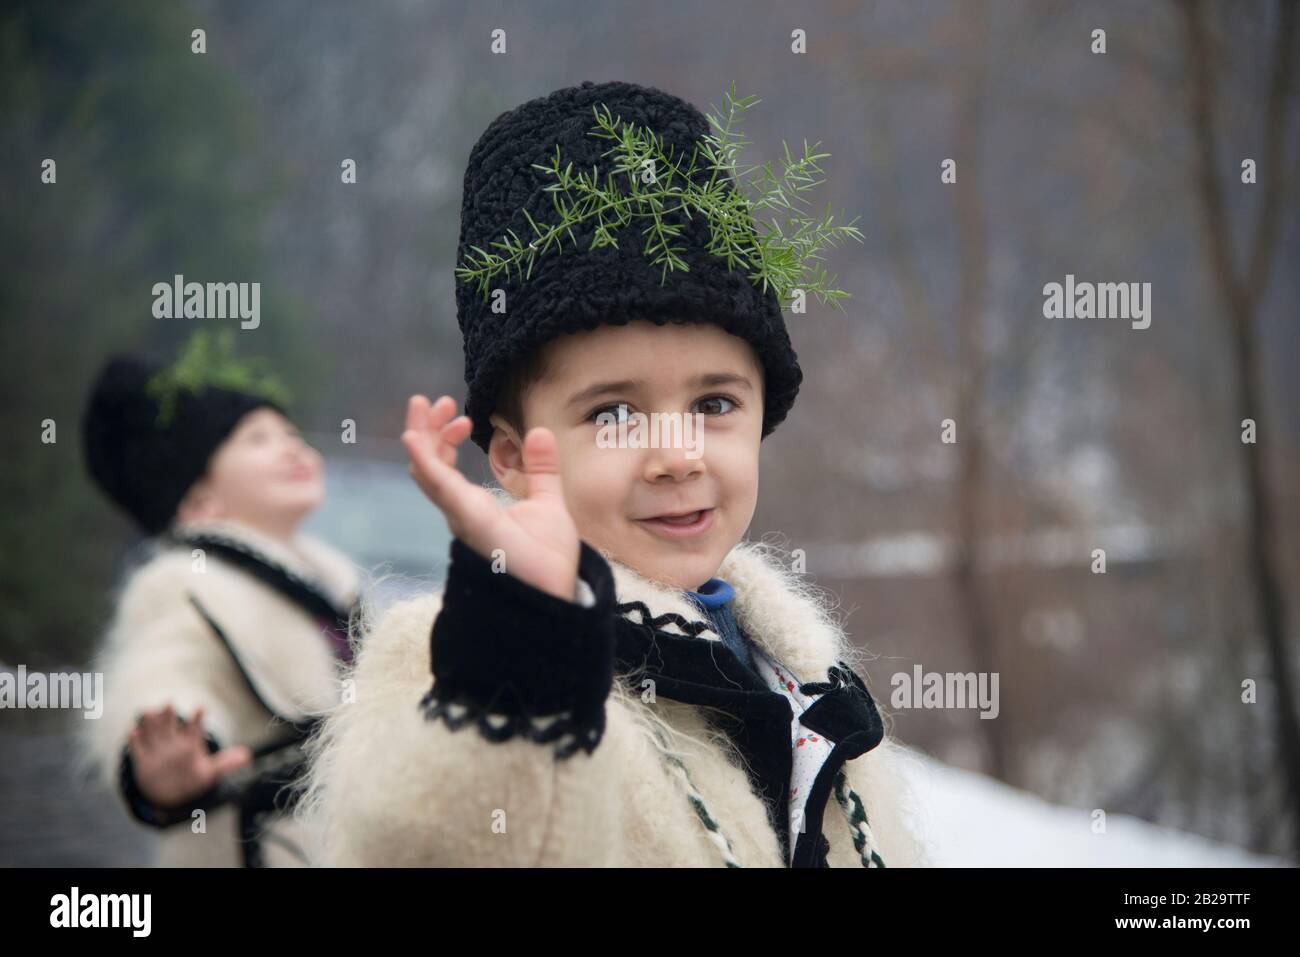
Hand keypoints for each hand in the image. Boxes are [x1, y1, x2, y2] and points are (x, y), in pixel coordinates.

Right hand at [128, 705, 251, 807]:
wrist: (168, 792)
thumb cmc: (191, 778)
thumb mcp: (209, 773)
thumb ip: (225, 764)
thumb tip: (247, 756)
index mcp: (190, 744)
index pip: (195, 729)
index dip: (198, 718)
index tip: (201, 708)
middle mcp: (173, 743)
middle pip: (170, 726)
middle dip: (168, 715)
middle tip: (168, 703)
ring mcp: (158, 751)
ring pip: (153, 733)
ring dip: (150, 724)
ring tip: (148, 712)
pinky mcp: (143, 762)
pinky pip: (139, 750)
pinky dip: (136, 742)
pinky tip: (133, 732)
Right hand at [401, 394, 579, 601]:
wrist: (554, 589)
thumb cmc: (547, 558)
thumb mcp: (547, 501)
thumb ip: (540, 469)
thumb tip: (540, 432)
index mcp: (473, 506)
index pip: (445, 466)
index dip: (445, 437)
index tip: (461, 416)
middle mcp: (460, 509)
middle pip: (427, 464)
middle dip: (425, 430)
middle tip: (432, 401)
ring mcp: (460, 514)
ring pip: (425, 470)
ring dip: (420, 436)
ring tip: (425, 405)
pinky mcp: (468, 518)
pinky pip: (439, 487)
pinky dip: (424, 461)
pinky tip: (414, 438)